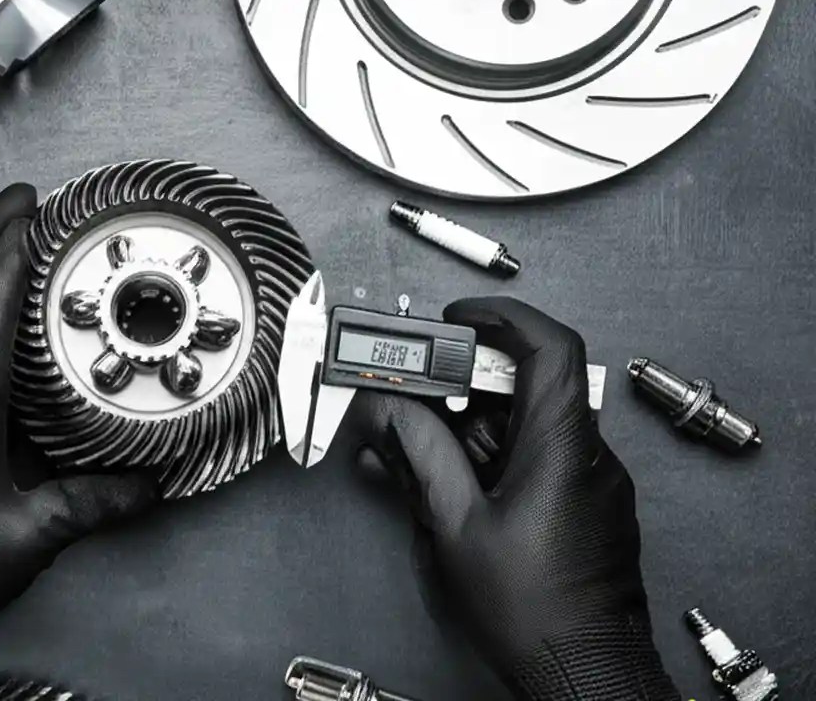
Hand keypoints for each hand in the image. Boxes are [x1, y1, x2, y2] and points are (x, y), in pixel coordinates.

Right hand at [351, 297, 679, 700]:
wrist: (584, 672)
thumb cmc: (534, 612)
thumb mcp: (457, 526)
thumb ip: (423, 457)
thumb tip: (393, 412)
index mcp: (562, 448)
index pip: (549, 347)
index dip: (502, 318)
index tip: (458, 319)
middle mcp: (586, 456)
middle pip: (528, 386)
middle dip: (466, 388)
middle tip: (418, 399)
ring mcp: (590, 482)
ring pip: (528, 425)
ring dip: (475, 429)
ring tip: (426, 457)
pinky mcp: (584, 506)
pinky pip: (538, 459)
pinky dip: (495, 459)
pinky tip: (456, 488)